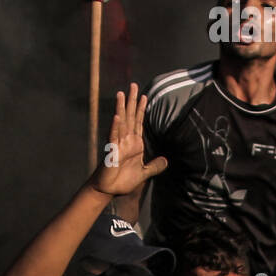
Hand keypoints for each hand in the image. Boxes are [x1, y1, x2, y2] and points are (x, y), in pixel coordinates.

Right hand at [88, 83, 167, 197]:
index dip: (141, 109)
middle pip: (129, 117)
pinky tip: (117, 117)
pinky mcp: (111, 152)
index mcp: (134, 144)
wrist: (109, 190)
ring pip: (120, 122)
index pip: (138, 122)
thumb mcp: (144, 173)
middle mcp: (126, 140)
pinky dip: (115, 127)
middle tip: (133, 85)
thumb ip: (155, 166)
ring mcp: (118, 144)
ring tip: (122, 93)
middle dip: (132, 101)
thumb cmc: (123, 181)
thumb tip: (166, 161)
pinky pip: (113, 137)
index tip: (144, 96)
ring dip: (121, 108)